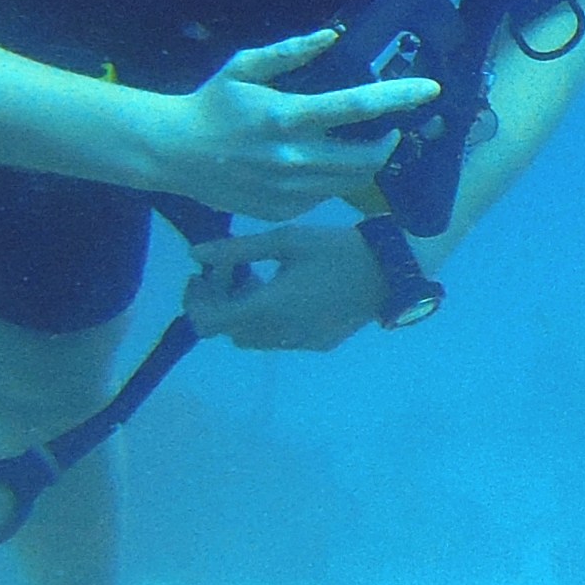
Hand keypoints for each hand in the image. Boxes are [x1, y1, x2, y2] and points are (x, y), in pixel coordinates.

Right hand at [137, 31, 440, 222]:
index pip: (357, 106)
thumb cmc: (211, 104)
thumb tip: (332, 35)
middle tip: (391, 129)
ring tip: (360, 145)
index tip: (430, 89)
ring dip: (365, 163)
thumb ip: (290, 52)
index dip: (399, 97)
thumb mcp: (244, 67)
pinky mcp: (283, 211)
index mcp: (286, 117)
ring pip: (351, 181)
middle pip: (368, 158)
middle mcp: (293, 158)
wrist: (172, 153)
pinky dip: (332, 180)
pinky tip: (318, 165)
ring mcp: (289, 190)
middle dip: (389, 142)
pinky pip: (325, 196)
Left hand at [183, 224, 392, 350]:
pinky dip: (269, 321)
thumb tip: (195, 253)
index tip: (201, 275)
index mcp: (267, 307)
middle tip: (230, 271)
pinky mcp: (317, 344)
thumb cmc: (335, 248)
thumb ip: (236, 250)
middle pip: (227, 330)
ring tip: (260, 280)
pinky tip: (288, 294)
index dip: (195, 302)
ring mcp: (299, 343)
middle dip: (219, 303)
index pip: (208, 322)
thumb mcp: (284, 240)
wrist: (389, 271)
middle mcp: (279, 333)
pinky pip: (279, 339)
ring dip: (244, 314)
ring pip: (251, 338)